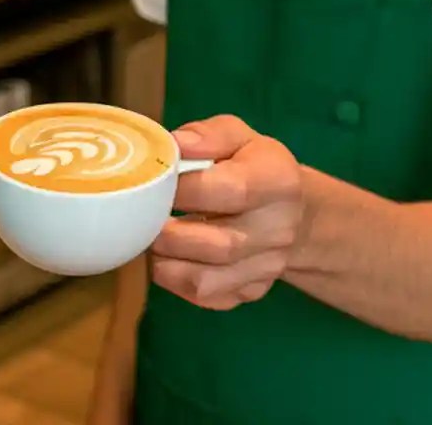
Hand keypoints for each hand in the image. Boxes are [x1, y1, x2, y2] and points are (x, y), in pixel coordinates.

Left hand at [150, 115, 304, 309]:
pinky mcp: (251, 291)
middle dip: (168, 234)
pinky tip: (166, 257)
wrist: (292, 211)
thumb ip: (208, 135)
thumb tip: (174, 145)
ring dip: (164, 262)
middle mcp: (279, 230)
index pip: (231, 191)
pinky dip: (174, 281)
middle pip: (219, 245)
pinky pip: (204, 297)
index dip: (185, 189)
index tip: (155, 182)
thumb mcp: (237, 136)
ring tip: (148, 238)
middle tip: (139, 219)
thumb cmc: (251, 166)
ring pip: (206, 280)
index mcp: (278, 182)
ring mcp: (267, 267)